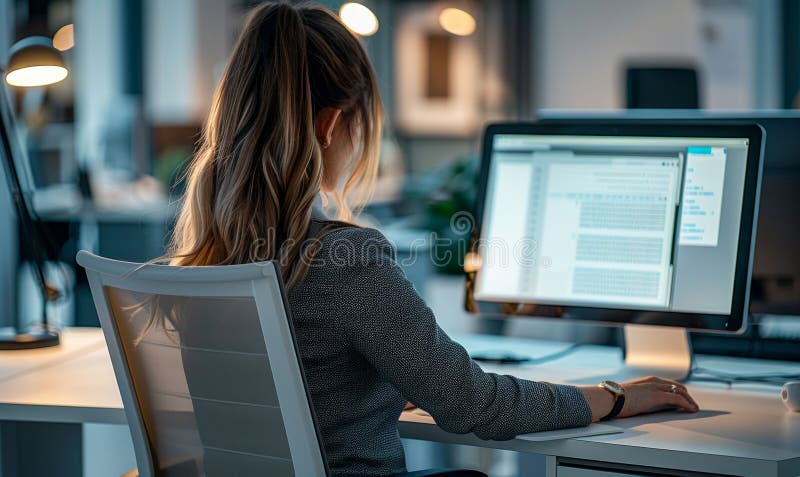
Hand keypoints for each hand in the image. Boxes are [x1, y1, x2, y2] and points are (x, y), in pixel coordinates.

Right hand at [581, 376, 698, 420]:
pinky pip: (677, 399)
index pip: (667, 384)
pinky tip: (691, 409)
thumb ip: (638, 396)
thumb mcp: (629, 395)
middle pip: (676, 386)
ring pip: (679, 392)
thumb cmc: (614, 399)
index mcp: (646, 380)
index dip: (677, 390)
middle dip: (686, 395)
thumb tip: (638, 403)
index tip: (683, 397)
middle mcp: (653, 381)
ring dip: (689, 400)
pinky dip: (687, 404)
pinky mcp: (657, 396)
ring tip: (694, 408)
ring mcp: (656, 388)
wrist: (609, 398)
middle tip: (691, 403)